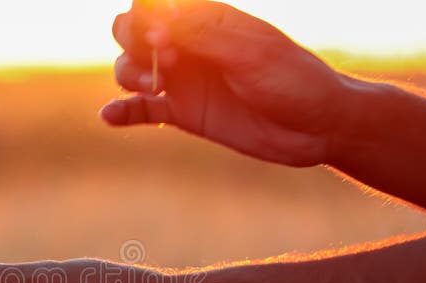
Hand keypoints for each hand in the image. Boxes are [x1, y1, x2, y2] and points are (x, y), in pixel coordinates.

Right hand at [101, 1, 351, 166]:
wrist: (316, 126)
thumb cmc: (294, 79)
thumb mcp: (251, 53)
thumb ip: (204, 36)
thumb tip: (158, 18)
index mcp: (207, 20)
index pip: (155, 5)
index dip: (146, 17)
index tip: (163, 37)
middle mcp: (189, 46)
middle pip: (132, 33)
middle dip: (133, 40)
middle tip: (163, 59)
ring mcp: (183, 81)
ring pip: (131, 70)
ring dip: (130, 75)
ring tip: (154, 87)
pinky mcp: (183, 114)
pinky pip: (142, 111)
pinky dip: (122, 113)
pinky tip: (109, 117)